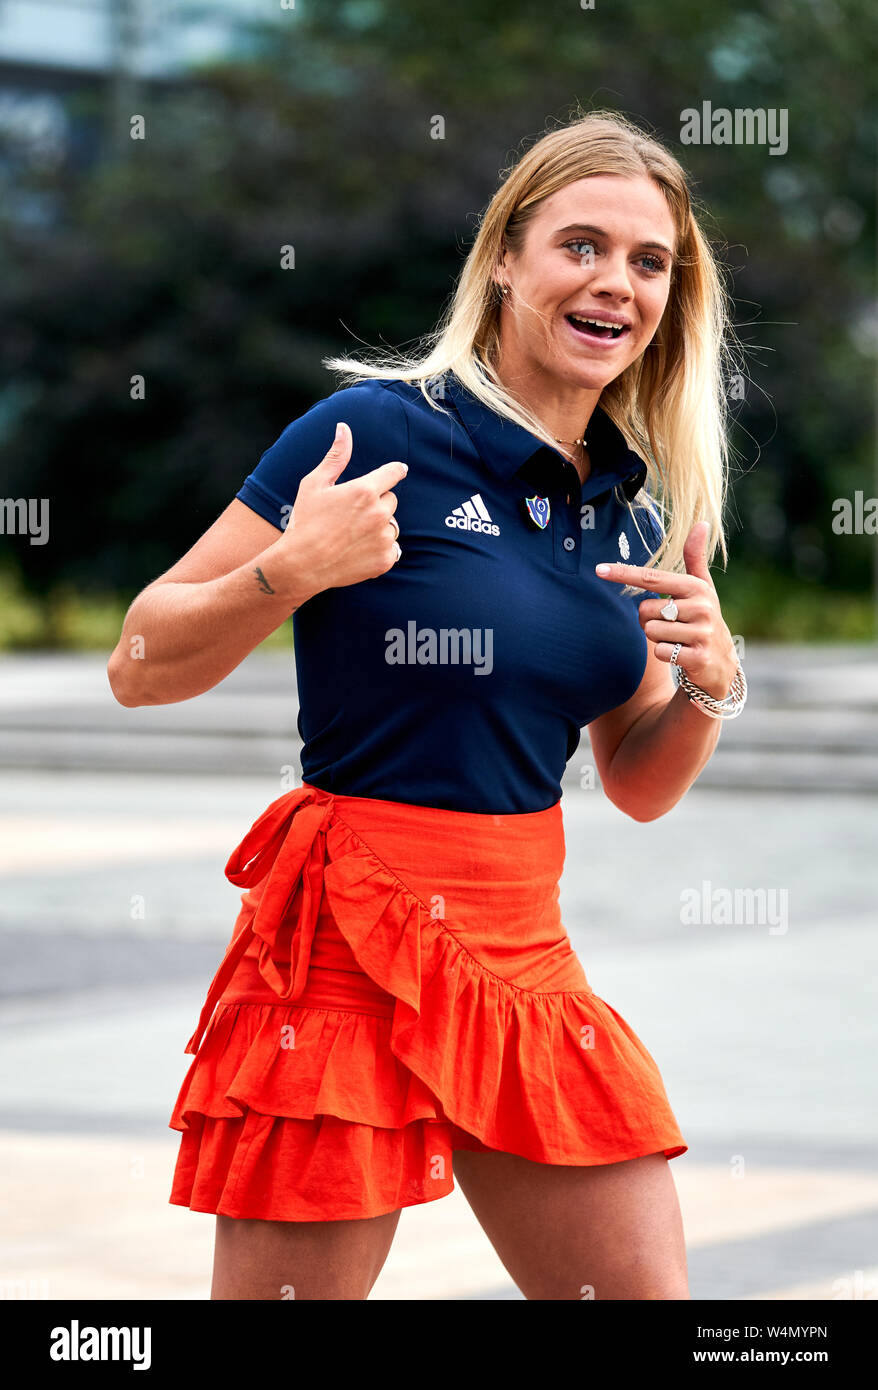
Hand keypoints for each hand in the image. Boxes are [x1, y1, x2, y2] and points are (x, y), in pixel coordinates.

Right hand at [280, 421, 407, 593]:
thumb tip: (343, 428)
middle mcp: (379, 513)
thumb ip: (335, 456)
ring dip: (379, 528)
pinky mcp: (385, 559)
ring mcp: (384, 538)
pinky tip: (358, 552)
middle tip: (351, 515)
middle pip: (390, 500)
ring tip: (352, 536)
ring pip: (391, 525)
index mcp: (365, 490)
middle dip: (376, 504)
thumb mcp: (314, 484)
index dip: (394, 471)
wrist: (302, 565)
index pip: (394, 472)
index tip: (397, 471)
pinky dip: (380, 550)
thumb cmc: (304, 522)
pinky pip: (392, 549)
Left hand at [595, 521, 738, 699]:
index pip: (651, 578)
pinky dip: (664, 655)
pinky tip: (681, 654)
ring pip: (651, 631)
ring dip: (657, 638)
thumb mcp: (702, 588)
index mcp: (696, 587)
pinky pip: (660, 652)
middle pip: (645, 610)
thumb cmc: (703, 619)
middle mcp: (701, 607)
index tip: (598, 569)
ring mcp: (701, 633)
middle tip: (670, 625)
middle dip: (649, 620)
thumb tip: (702, 523)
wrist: (721, 662)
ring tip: (677, 639)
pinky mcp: (698, 657)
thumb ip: (695, 558)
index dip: (623, 573)